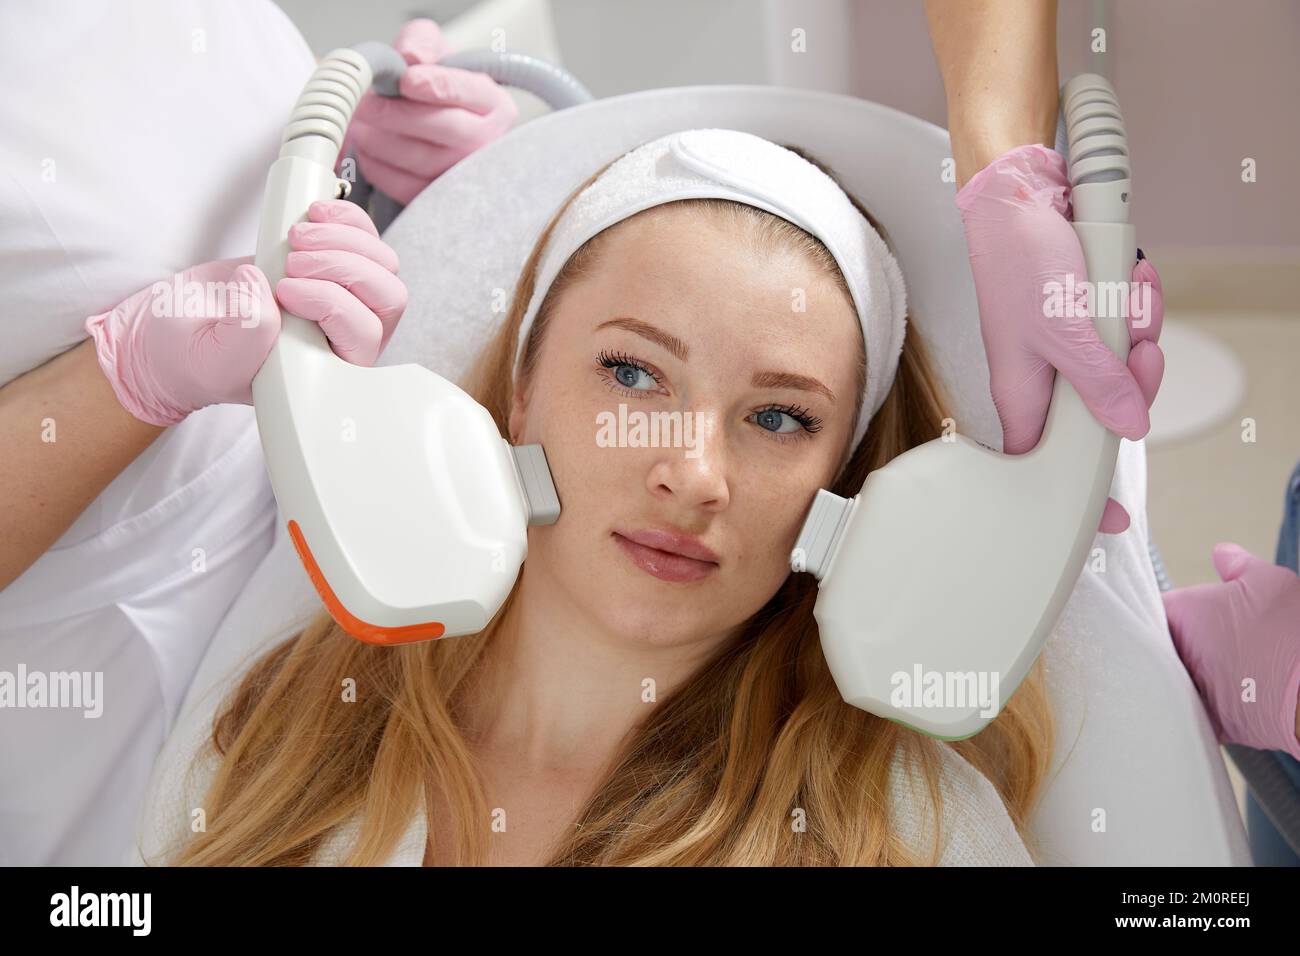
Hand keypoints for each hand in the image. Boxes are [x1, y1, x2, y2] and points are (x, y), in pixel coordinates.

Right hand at [85, 199, 405, 425]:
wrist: (177, 330)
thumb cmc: (195, 357)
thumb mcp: (213, 356)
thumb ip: (246, 332)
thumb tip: (265, 284)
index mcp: (328, 371)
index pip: (363, 334)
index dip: (332, 303)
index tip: (283, 292)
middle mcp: (343, 337)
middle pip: (387, 297)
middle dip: (345, 266)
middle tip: (294, 257)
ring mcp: (341, 299)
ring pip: (382, 264)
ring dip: (345, 238)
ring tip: (295, 235)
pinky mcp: (327, 267)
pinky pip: (363, 238)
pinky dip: (346, 218)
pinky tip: (313, 212)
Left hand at [346, 18, 517, 204]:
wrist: (427, 129)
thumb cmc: (431, 93)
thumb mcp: (430, 54)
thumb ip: (421, 43)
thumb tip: (411, 57)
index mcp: (493, 103)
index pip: (468, 92)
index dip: (435, 85)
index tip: (404, 79)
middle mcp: (489, 142)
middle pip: (448, 129)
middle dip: (398, 116)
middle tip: (365, 104)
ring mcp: (468, 176)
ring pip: (425, 161)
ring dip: (382, 142)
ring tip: (359, 125)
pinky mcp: (442, 200)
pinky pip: (409, 188)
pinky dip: (379, 168)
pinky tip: (367, 150)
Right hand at [955, 143, 1165, 533]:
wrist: (1018, 194)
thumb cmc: (1017, 260)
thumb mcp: (1065, 332)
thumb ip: (1099, 385)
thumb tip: (1130, 425)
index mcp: (1022, 394)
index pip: (1048, 462)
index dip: (1079, 492)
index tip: (1111, 518)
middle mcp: (1044, 374)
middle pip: (1106, 408)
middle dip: (1133, 378)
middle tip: (1136, 354)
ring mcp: (1067, 343)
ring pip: (1124, 363)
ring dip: (1138, 328)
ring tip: (1123, 298)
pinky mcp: (1086, 312)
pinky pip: (1128, 323)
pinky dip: (1136, 300)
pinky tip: (1127, 278)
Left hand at [1162, 543, 1299, 759]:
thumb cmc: (1294, 630)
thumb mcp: (1270, 582)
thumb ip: (1238, 565)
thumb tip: (1222, 553)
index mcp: (1180, 613)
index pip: (1151, 605)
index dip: (1165, 608)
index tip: (1182, 609)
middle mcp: (1173, 653)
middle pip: (1156, 643)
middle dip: (1174, 639)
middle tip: (1205, 637)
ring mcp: (1187, 690)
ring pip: (1171, 677)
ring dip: (1186, 671)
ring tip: (1223, 665)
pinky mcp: (1209, 722)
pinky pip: (1193, 710)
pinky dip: (1202, 703)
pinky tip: (1224, 694)